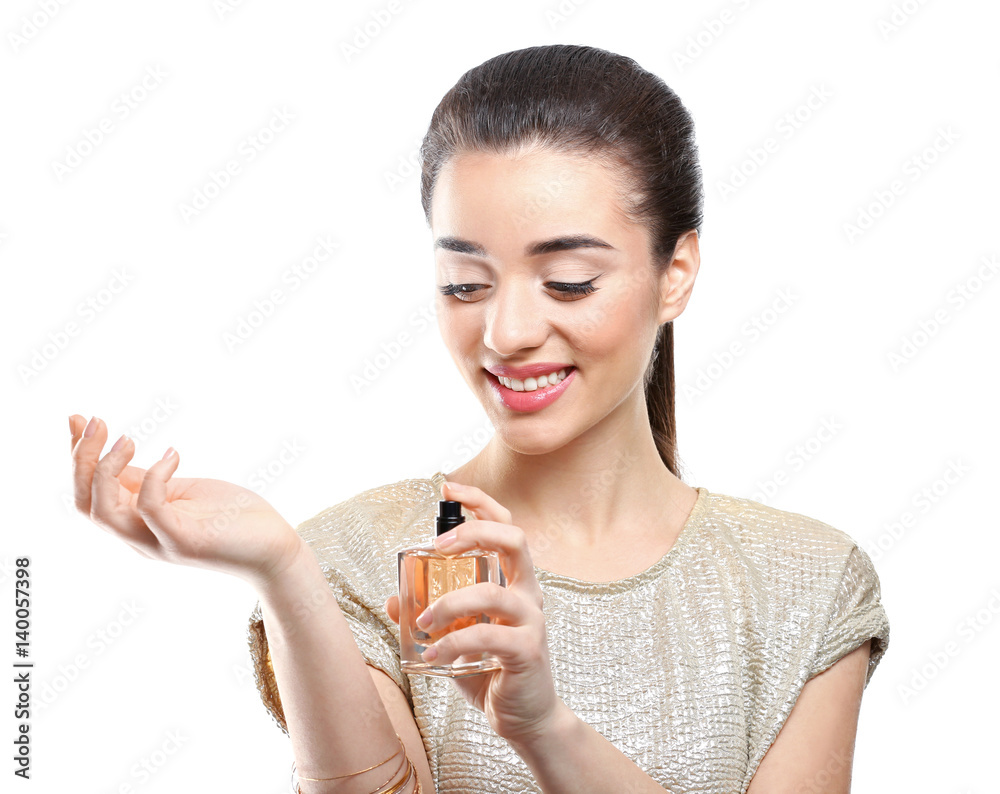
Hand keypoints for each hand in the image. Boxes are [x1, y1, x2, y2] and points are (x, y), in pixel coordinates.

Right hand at [69, 414, 303, 586]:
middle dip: (81, 458)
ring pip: (102, 512)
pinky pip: (151, 510)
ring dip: (104, 469)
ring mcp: (159, 542)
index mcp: (135, 522)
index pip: (87, 492)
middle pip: (83, 503)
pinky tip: (174, 454)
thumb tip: (114, 450)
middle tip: (97, 421)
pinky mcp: (184, 542)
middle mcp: (138, 537)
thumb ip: (145, 479)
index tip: (78, 418)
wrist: (274, 548)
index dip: (77, 455)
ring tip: (127, 438)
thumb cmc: (231, 518)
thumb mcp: (181, 489)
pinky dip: (155, 477)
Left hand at [384, 481, 561, 745]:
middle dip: (475, 532)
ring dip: (450, 602)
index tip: (449, 488)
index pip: (506, 526)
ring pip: (492, 593)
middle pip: (515, 540)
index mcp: (514, 581)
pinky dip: (453, 643)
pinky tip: (431, 656)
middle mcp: (528, 593)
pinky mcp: (527, 651)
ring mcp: (531, 621)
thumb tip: (395, 599)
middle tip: (438, 546)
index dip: (480, 502)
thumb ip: (432, 617)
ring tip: (423, 620)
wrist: (526, 720)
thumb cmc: (493, 673)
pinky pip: (487, 637)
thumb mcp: (456, 640)